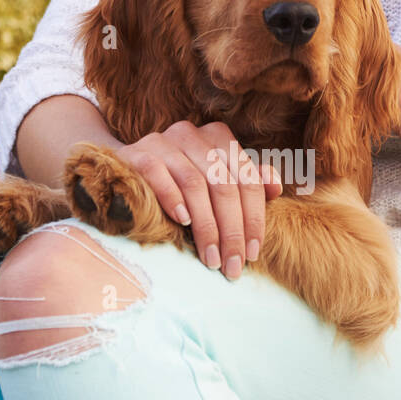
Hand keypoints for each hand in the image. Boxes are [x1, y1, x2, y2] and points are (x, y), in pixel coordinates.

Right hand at [114, 120, 281, 278]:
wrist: (124, 168)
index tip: (252, 253)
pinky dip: (173, 198)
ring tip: (210, 257)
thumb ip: (246, 182)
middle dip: (231, 230)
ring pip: (195, 184)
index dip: (253, 219)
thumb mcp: (214, 179)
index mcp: (219, 137)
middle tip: (232, 265)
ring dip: (206, 226)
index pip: (246, 180)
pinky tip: (182, 222)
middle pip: (223, 185)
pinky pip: (158, 175)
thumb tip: (276, 188)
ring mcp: (163, 141)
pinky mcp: (137, 153)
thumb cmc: (177, 179)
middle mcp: (193, 134)